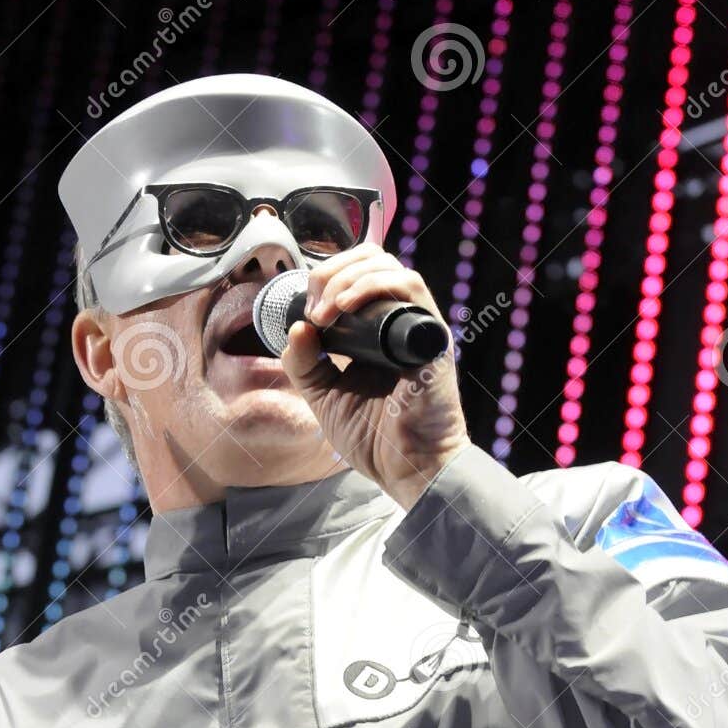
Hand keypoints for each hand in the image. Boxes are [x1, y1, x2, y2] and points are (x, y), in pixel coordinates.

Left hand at [279, 243, 470, 510]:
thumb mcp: (323, 396)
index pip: (354, 275)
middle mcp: (396, 321)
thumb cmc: (372, 438)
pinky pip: (410, 287)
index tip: (306, 312)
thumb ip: (304, 363)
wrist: (405, 467)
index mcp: (373, 331)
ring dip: (347, 278)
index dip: (325, 278)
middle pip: (370, 259)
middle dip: (331, 272)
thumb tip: (296, 326)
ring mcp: (415, 325)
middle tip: (314, 308)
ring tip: (326, 312)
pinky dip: (374, 286)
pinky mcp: (431, 334)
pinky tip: (347, 307)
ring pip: (387, 265)